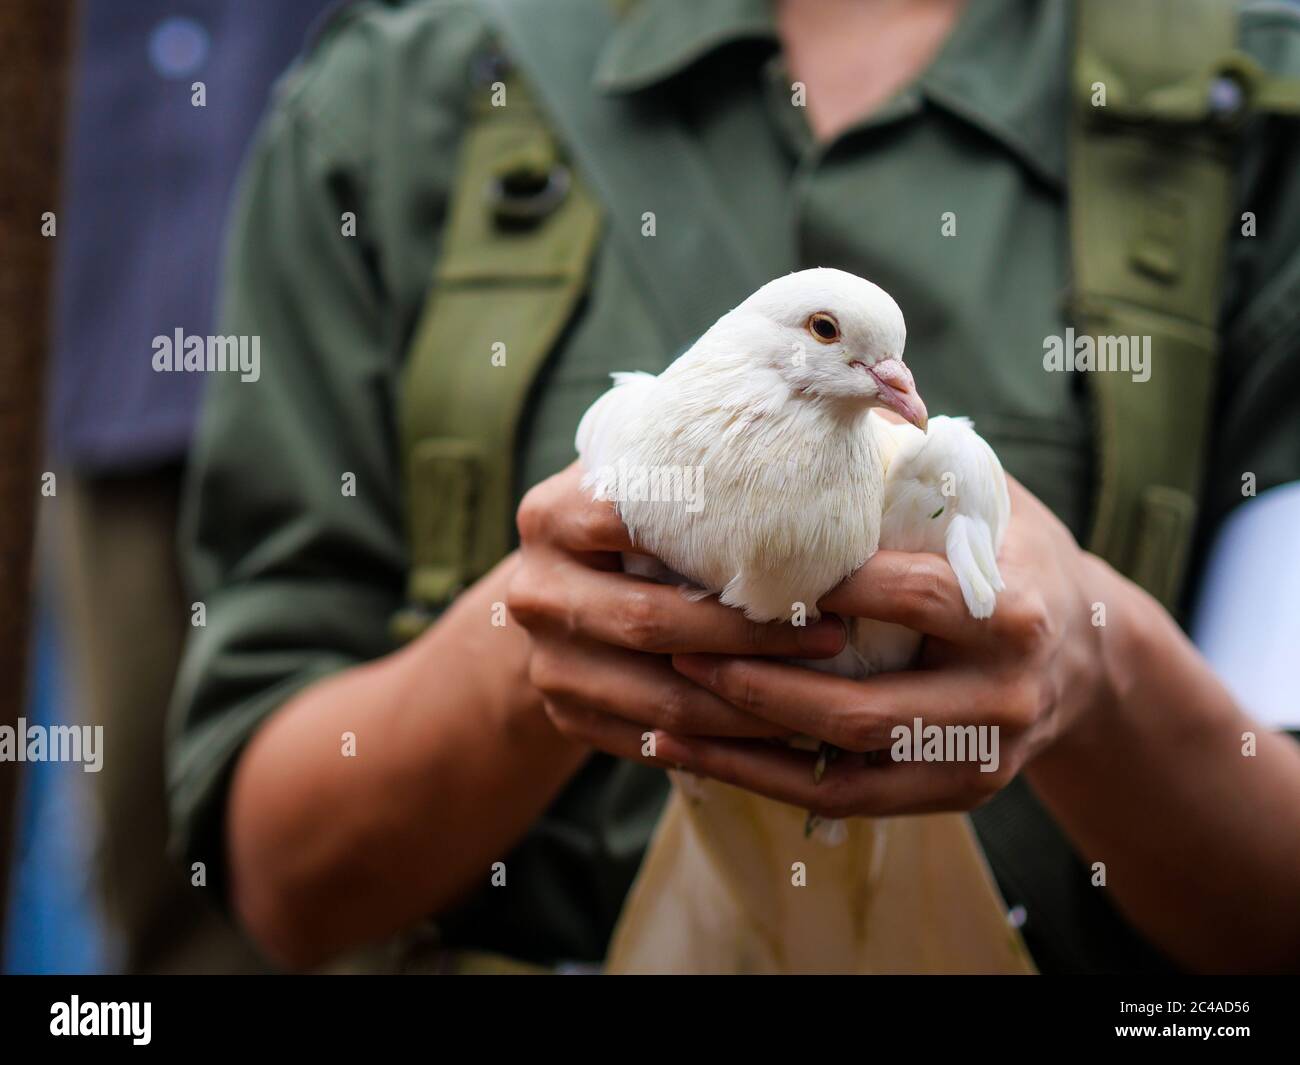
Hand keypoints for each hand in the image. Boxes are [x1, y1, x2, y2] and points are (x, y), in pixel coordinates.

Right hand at [507, 463, 848, 758]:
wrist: (560, 593)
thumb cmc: (634, 523)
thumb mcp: (642, 477)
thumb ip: (693, 461)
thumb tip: (816, 433)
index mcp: (552, 515)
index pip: (633, 524)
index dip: (719, 545)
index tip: (803, 556)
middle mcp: (535, 590)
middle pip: (651, 621)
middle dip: (749, 635)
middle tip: (829, 634)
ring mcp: (546, 662)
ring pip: (660, 697)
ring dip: (749, 704)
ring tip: (821, 695)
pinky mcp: (565, 717)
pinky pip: (655, 744)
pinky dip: (723, 746)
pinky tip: (780, 735)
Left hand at [657, 477, 1128, 818]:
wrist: (1087, 660)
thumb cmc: (1014, 559)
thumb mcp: (990, 502)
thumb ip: (918, 467)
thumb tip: (829, 397)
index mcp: (1013, 611)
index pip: (906, 597)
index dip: (821, 586)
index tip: (735, 565)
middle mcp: (1003, 697)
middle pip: (861, 706)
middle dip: (758, 681)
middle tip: (678, 645)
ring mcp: (979, 760)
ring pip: (844, 768)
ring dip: (745, 743)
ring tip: (665, 712)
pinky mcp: (953, 795)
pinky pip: (846, 800)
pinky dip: (767, 781)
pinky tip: (700, 756)